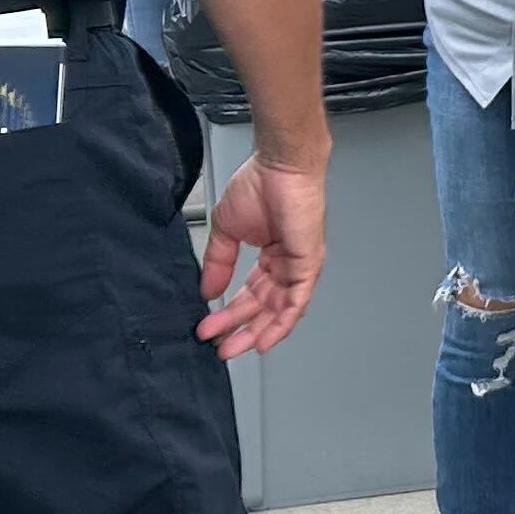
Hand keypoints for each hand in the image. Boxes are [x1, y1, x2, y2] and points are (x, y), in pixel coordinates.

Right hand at [198, 152, 326, 356]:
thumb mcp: (226, 230)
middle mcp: (287, 265)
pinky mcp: (308, 264)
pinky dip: (282, 323)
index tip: (208, 328)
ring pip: (279, 310)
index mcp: (271, 256)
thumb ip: (218, 263)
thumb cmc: (259, 185)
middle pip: (264, 308)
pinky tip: (266, 339)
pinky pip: (296, 301)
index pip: (250, 294)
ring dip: (255, 332)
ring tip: (233, 347)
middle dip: (240, 330)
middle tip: (220, 347)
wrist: (278, 166)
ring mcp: (300, 266)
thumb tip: (207, 292)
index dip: (228, 314)